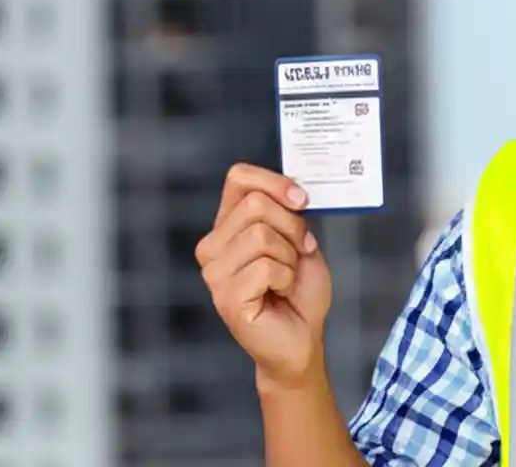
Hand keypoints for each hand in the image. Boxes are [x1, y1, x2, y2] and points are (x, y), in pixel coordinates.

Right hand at [197, 164, 332, 392]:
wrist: (302, 337)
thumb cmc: (299, 290)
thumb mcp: (298, 239)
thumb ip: (288, 213)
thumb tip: (293, 190)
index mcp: (227, 226)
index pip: (238, 178)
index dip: (274, 181)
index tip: (302, 200)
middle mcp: (212, 246)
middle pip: (256, 205)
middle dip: (292, 226)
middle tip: (299, 251)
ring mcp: (215, 273)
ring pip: (261, 235)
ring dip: (289, 256)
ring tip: (286, 277)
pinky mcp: (226, 297)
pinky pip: (266, 267)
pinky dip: (286, 278)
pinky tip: (279, 293)